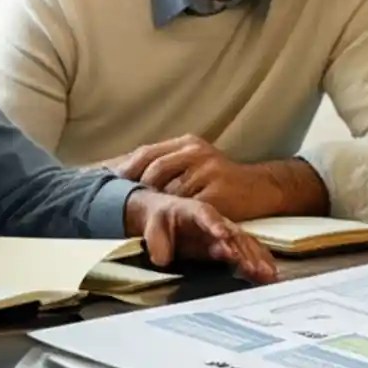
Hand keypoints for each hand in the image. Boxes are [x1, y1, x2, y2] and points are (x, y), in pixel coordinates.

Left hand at [112, 136, 276, 214]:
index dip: (126, 168)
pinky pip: (189, 206)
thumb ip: (170, 167)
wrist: (262, 188)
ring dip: (153, 204)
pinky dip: (175, 216)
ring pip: (169, 189)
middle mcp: (197, 152)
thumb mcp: (197, 164)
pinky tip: (164, 224)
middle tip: (115, 203)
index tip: (106, 183)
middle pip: (154, 169)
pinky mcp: (218, 192)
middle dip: (133, 187)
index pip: (148, 153)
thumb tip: (128, 177)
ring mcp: (208, 171)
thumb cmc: (223, 181)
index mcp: (187, 144)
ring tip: (135, 215)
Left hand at [125, 192, 276, 283]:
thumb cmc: (162, 219)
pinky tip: (271, 274)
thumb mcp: (154, 226)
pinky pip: (249, 252)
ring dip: (256, 259)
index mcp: (196, 211)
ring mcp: (226, 233)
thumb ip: (157, 242)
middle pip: (233, 234)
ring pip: (245, 244)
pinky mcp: (230, 245)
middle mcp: (217, 222)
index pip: (207, 216)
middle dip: (243, 251)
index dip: (215, 225)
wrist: (168, 215)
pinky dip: (260, 262)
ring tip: (267, 274)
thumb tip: (163, 258)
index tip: (223, 235)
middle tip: (252, 267)